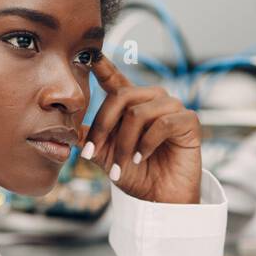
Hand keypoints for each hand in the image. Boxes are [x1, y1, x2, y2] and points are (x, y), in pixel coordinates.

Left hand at [79, 54, 201, 204]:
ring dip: (125, 143)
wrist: (160, 200)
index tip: (87, 55)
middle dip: (103, 126)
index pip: (115, 80)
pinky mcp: (188, 121)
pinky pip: (162, 123)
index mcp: (132, 104)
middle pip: (122, 96)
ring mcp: (172, 109)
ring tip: (123, 165)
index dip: (103, 67)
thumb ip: (90, 139)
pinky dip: (147, 143)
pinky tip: (142, 158)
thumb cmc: (137, 175)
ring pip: (139, 113)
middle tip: (92, 153)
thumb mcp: (106, 156)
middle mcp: (152, 100)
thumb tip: (67, 128)